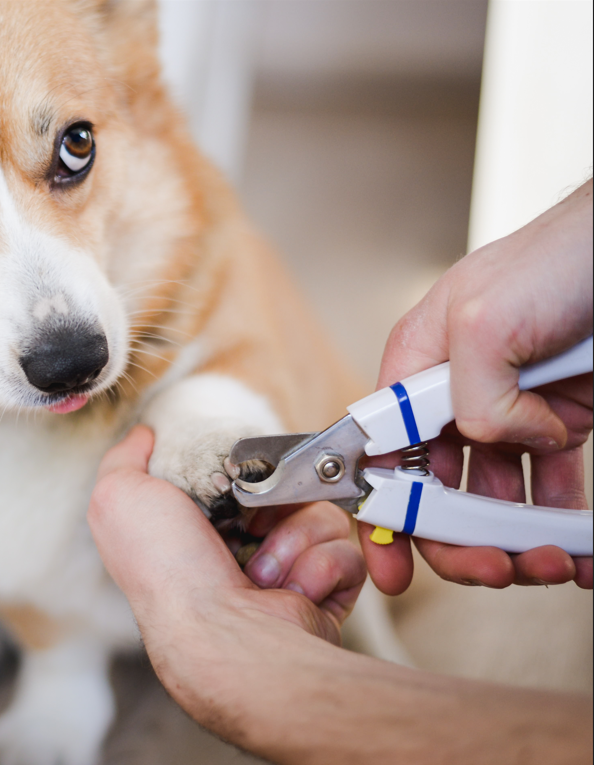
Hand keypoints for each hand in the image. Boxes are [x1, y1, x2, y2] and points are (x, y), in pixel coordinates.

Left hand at [88, 426, 365, 747]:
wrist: (222, 635)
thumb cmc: (166, 569)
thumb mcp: (120, 497)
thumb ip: (126, 459)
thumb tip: (144, 434)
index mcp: (197, 528)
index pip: (238, 475)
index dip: (242, 470)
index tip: (233, 475)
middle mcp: (241, 550)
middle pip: (285, 488)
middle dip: (273, 500)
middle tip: (250, 522)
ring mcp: (286, 572)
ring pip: (319, 514)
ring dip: (294, 537)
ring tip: (264, 571)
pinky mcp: (324, 592)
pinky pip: (344, 551)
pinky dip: (319, 566)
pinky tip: (289, 590)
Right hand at [362, 180, 592, 594]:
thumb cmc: (560, 258)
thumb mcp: (485, 318)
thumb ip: (468, 395)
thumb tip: (496, 441)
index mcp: (416, 367)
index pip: (380, 454)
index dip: (382, 514)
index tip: (393, 566)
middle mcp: (454, 394)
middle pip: (436, 489)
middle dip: (459, 539)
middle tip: (494, 568)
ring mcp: (508, 410)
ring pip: (494, 498)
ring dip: (515, 540)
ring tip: (551, 560)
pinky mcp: (559, 420)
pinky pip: (551, 488)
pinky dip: (561, 525)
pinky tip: (577, 548)